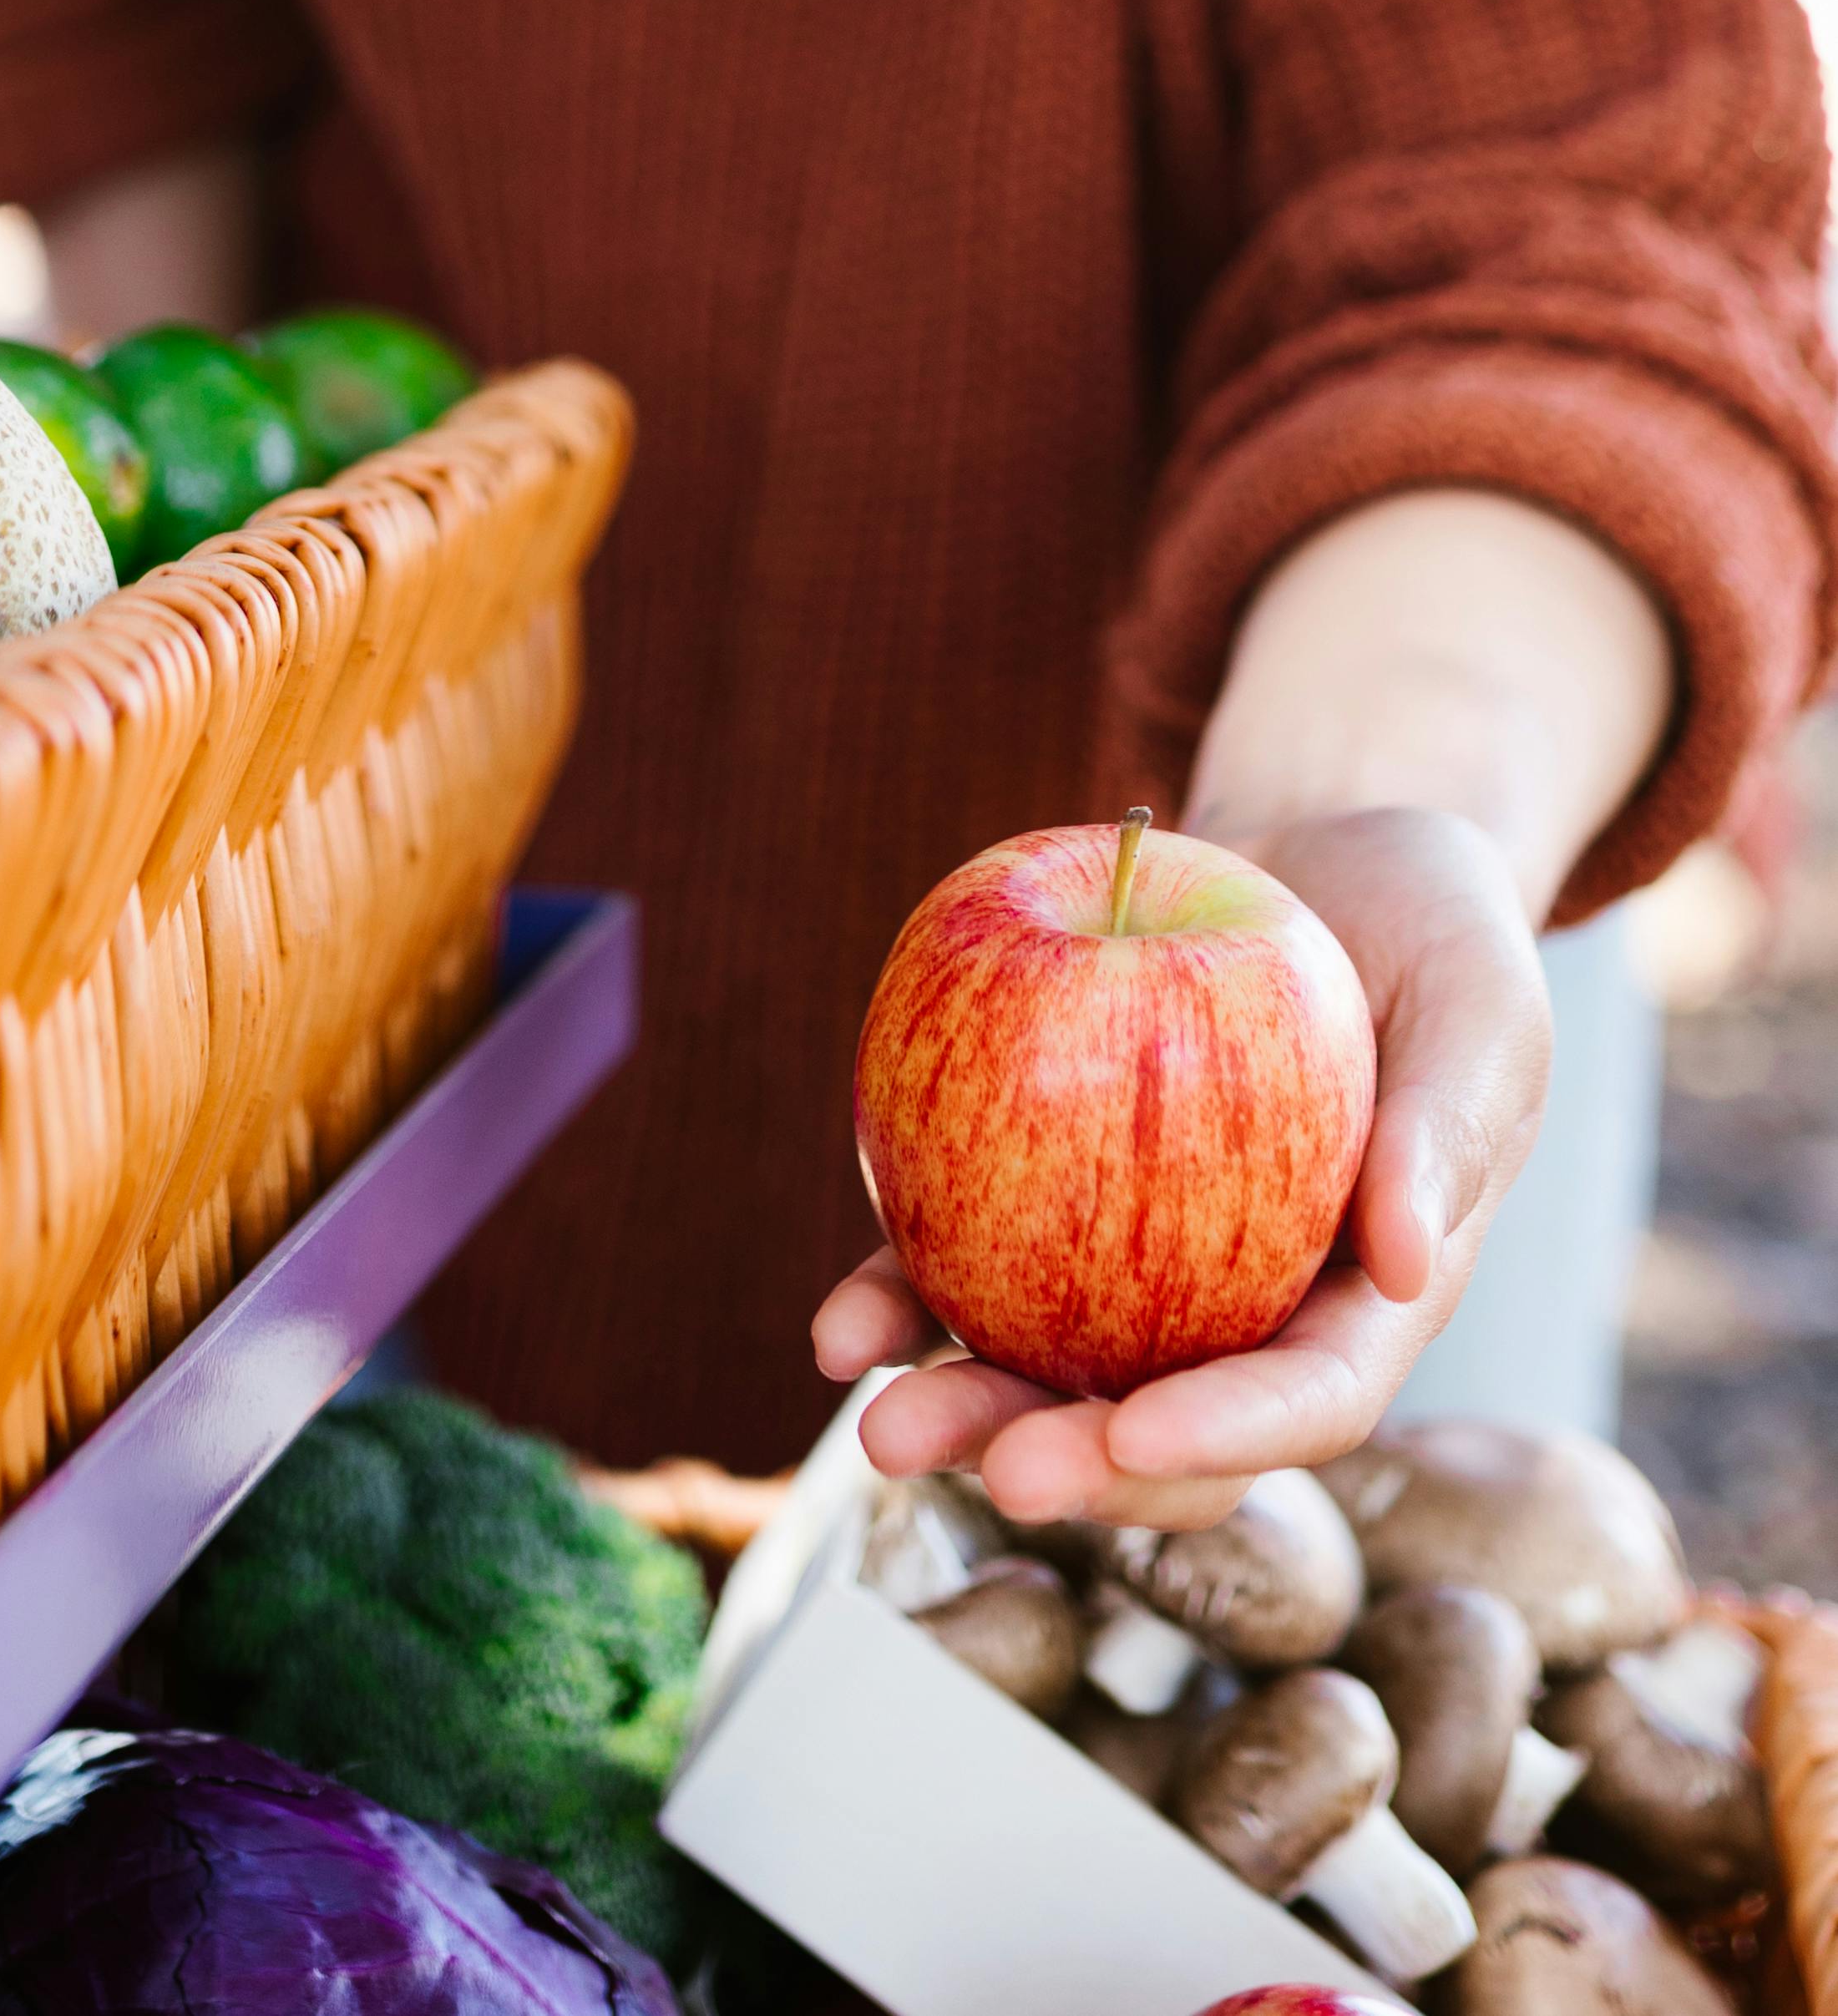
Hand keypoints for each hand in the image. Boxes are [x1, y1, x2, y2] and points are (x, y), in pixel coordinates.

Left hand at [811, 807, 1550, 1531]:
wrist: (1328, 853)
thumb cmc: (1434, 927)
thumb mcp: (1484, 1003)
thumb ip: (1455, 1124)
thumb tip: (1411, 1264)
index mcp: (1374, 1297)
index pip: (1308, 1397)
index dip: (1224, 1436)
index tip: (1130, 1436)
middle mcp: (1256, 1309)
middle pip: (1164, 1424)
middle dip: (1079, 1470)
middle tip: (990, 1469)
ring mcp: (1150, 1265)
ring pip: (1054, 1369)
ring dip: (967, 1411)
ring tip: (878, 1426)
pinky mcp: (1057, 1194)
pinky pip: (977, 1261)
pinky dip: (906, 1299)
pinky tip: (838, 1328)